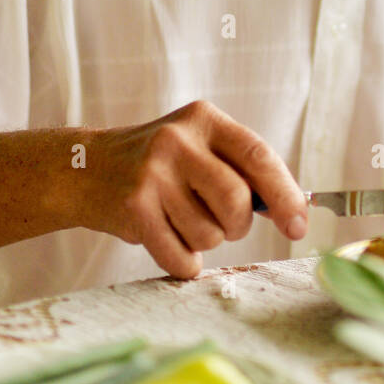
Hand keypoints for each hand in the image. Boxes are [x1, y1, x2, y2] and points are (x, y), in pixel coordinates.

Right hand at [80, 100, 307, 278]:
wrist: (85, 170)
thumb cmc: (160, 166)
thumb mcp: (198, 147)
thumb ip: (240, 170)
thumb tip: (292, 211)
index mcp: (205, 120)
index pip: (259, 157)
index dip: (286, 196)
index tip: (298, 226)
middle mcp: (178, 141)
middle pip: (236, 201)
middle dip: (238, 225)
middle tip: (222, 222)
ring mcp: (152, 174)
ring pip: (209, 234)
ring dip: (205, 242)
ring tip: (182, 222)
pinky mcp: (133, 208)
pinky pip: (180, 256)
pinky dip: (185, 263)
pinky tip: (171, 243)